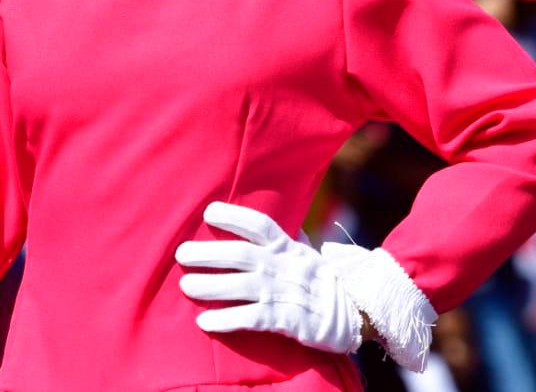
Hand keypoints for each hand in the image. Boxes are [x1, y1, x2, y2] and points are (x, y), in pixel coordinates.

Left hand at [175, 202, 361, 353]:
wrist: (353, 314)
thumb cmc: (323, 281)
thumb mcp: (307, 253)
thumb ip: (288, 238)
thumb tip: (272, 220)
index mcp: (287, 247)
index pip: (258, 225)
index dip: (233, 216)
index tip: (208, 213)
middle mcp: (283, 266)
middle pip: (240, 255)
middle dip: (208, 254)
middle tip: (181, 254)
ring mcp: (284, 293)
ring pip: (241, 287)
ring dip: (210, 287)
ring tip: (185, 286)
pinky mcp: (287, 320)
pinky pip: (252, 319)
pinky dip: (227, 321)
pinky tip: (205, 322)